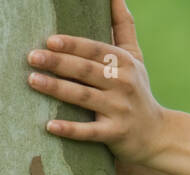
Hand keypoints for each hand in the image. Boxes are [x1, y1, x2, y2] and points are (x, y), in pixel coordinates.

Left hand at [26, 0, 167, 164]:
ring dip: (58, 89)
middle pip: (87, 71)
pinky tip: (50, 126)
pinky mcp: (116, 134)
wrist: (158, 134)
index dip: (73, 45)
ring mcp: (120, 111)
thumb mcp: (134, 57)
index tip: (49, 41)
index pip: (96, 50)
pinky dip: (71, 129)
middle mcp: (124, 85)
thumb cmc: (136, 90)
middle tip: (31, 57)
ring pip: (85, 97)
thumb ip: (123, 26)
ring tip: (32, 80)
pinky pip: (90, 132)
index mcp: (125, 63)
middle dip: (59, 63)